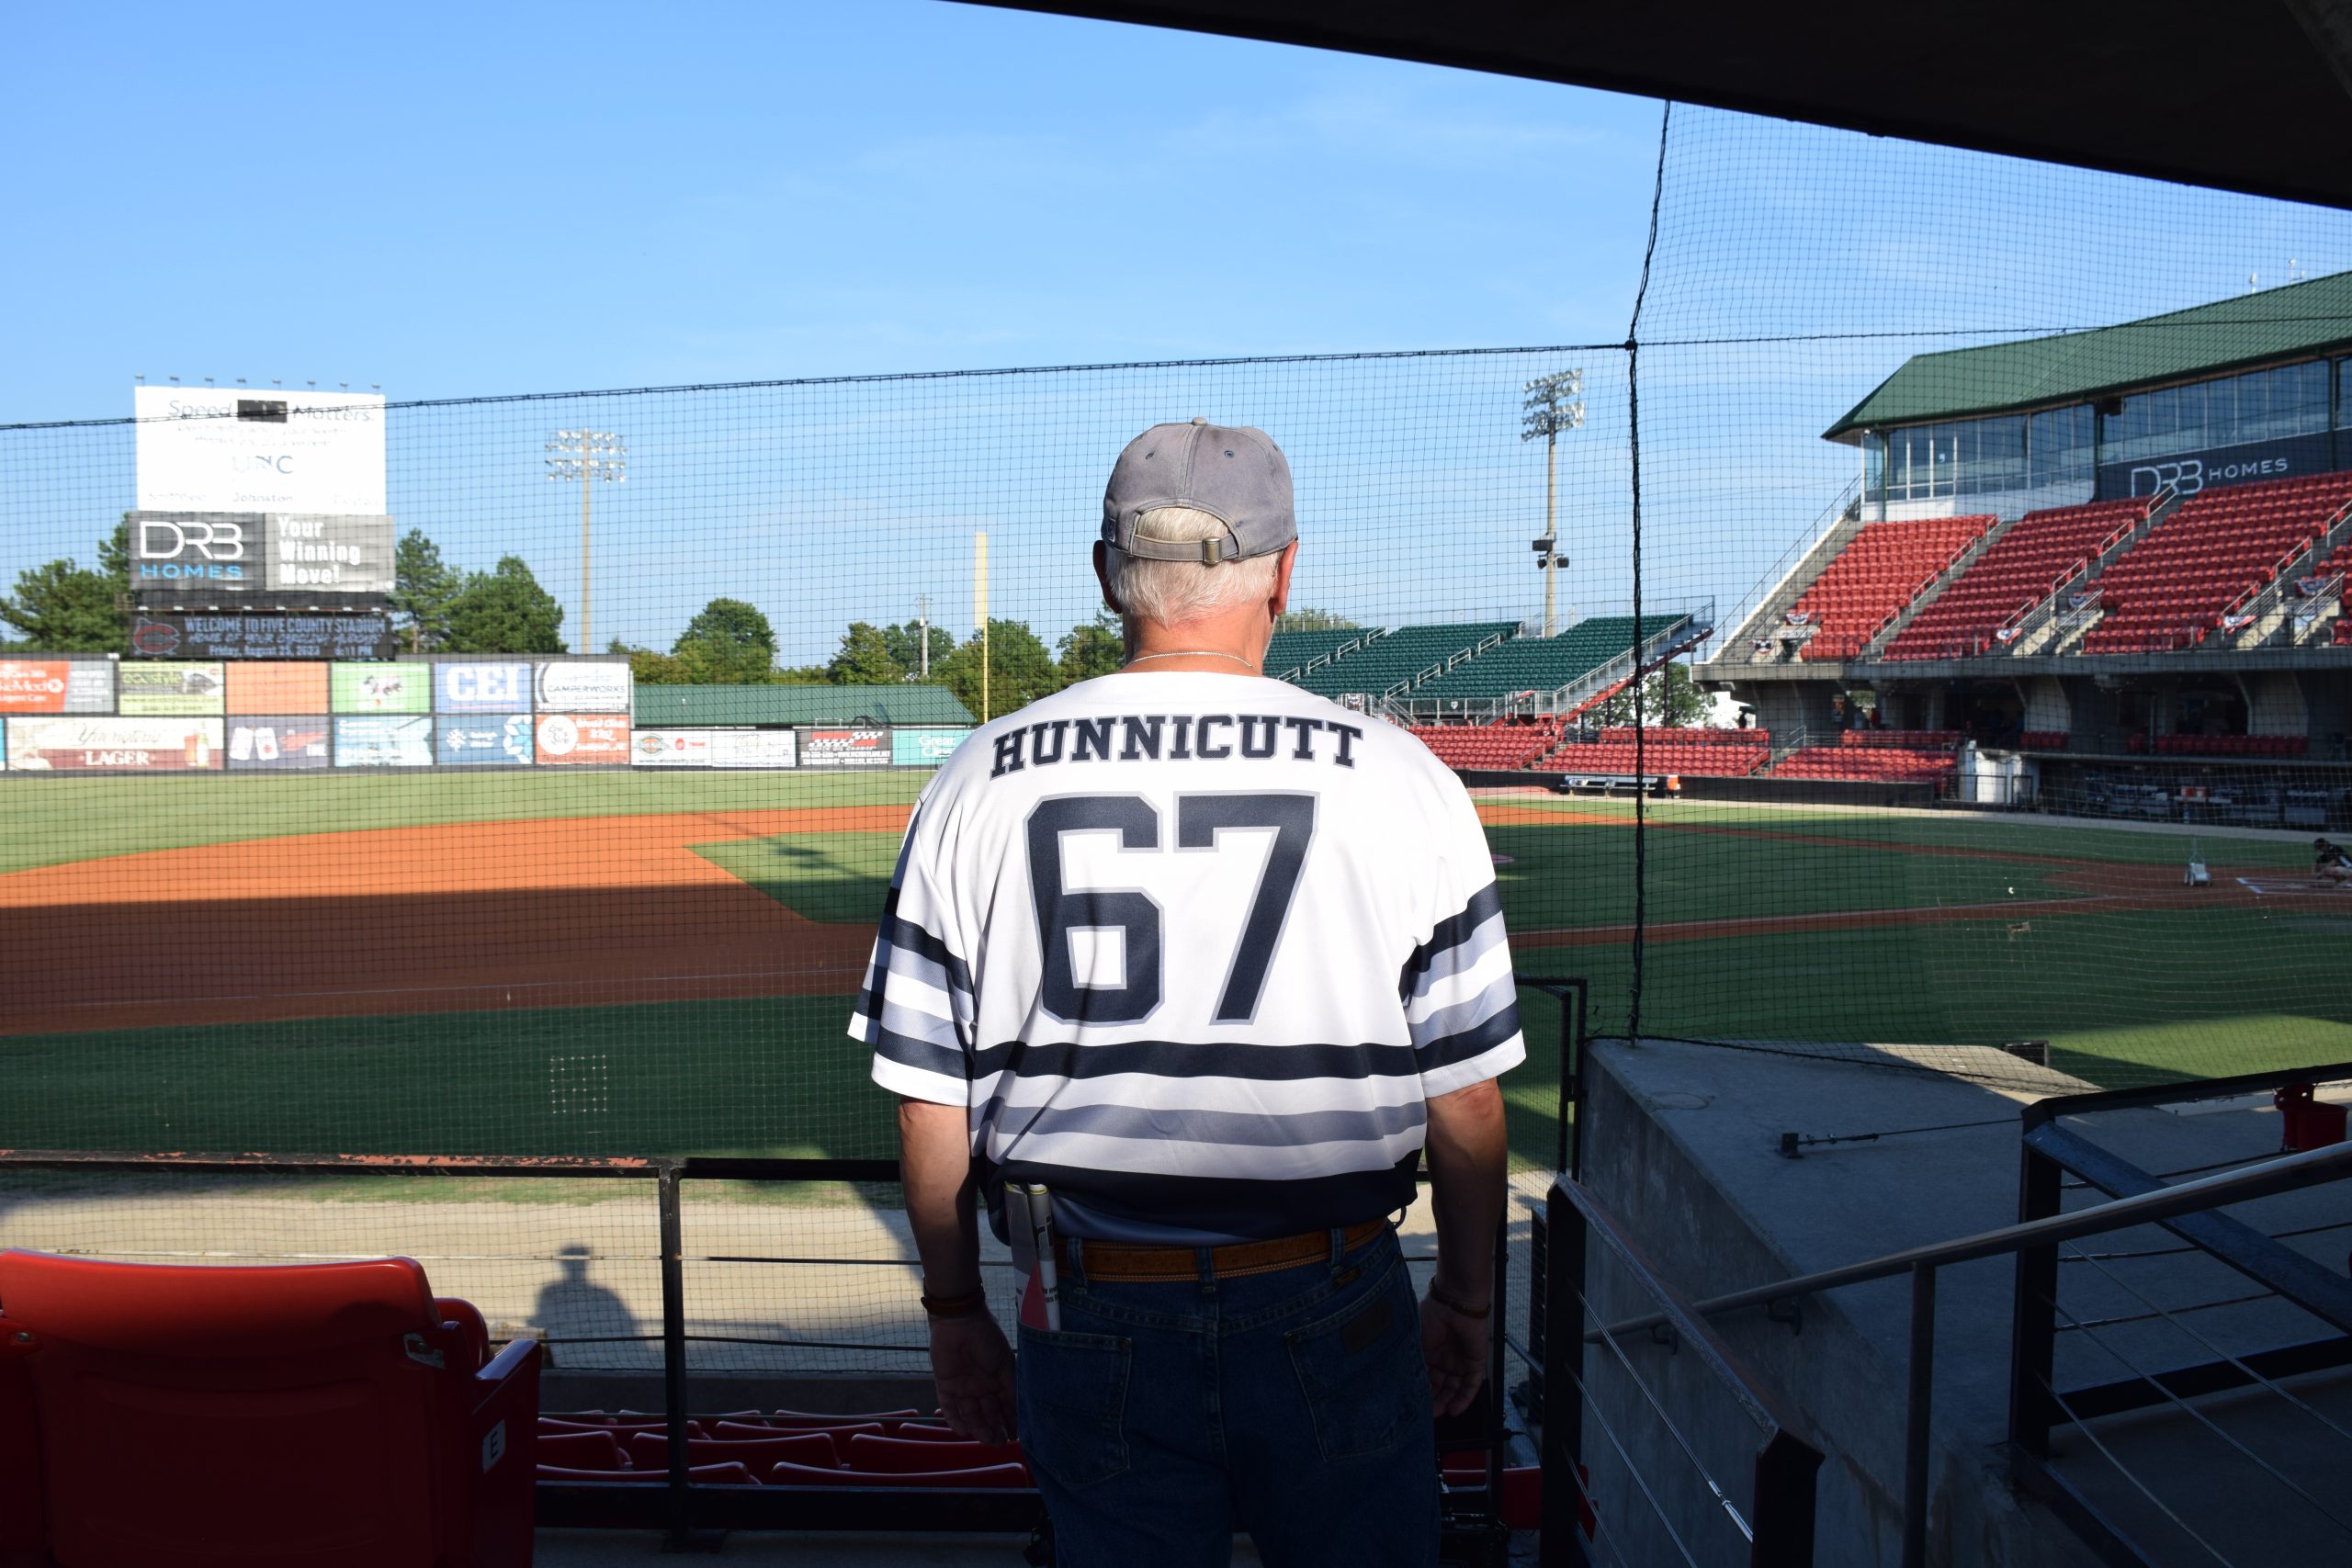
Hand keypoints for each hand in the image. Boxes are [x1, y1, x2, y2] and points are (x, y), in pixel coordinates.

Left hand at [927, 1310, 1016, 1442]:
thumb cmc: (986, 1339)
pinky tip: (963, 1431)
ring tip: (987, 1439)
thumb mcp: (1004, 1365)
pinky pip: (949, 1407)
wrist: (959, 1321)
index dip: (1010, 1421)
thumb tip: (1019, 1412)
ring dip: (978, 1427)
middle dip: (994, 1428)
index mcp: (997, 1379)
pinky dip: (954, 1419)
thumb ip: (1010, 1389)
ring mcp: (963, 1386)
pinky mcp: (945, 1385)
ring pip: (971, 1413)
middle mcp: (981, 1386)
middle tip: (999, 1443)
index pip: (1004, 1406)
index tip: (1015, 1437)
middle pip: (988, 1413)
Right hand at [1421, 1285, 1489, 1419]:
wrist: (1454, 1302)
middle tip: (1427, 1415)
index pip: (1426, 1379)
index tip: (1414, 1406)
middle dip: (1435, 1402)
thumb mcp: (1416, 1343)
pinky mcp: (1475, 1363)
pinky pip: (1471, 1386)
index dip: (1422, 1392)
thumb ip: (1414, 1364)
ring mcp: (1460, 1362)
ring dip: (1448, 1402)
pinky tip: (1455, 1409)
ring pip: (1455, 1389)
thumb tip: (1404, 1385)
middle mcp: (1445, 1359)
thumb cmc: (1431, 1316)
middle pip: (1441, 1387)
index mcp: (1430, 1353)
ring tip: (1439, 1414)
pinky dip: (1464, 1399)